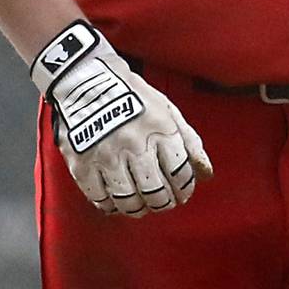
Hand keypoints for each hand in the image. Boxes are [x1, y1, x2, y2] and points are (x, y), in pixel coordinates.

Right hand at [31, 20, 212, 216]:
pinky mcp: (82, 164)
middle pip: (156, 191)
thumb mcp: (167, 110)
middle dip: (165, 202)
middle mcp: (135, 143)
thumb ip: (189, 142)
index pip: (180, 172)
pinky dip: (112, 206)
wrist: (87, 80)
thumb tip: (207, 173)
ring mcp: (107, 155)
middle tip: (165, 202)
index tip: (183, 193)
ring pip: (129, 200)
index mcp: (160, 128)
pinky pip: (100, 199)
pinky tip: (118, 200)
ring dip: (140, 208)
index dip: (185, 188)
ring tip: (144, 204)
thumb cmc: (133, 96)